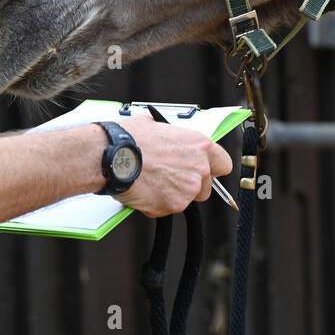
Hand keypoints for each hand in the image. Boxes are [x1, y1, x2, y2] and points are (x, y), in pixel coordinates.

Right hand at [112, 117, 232, 216]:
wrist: (111, 157)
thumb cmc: (130, 139)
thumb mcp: (156, 125)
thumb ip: (172, 136)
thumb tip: (168, 136)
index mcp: (199, 145)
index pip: (223, 164)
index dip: (213, 169)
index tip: (205, 170)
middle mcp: (199, 168)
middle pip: (206, 187)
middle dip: (191, 185)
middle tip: (171, 178)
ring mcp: (187, 190)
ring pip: (186, 199)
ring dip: (173, 194)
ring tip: (153, 182)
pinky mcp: (172, 205)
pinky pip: (168, 208)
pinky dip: (157, 204)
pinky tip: (144, 190)